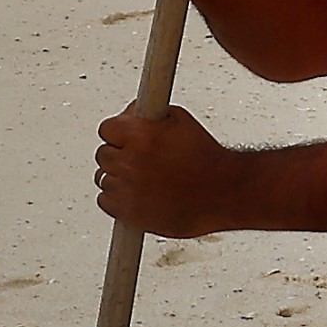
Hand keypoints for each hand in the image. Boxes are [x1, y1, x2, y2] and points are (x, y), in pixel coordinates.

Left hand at [95, 99, 249, 236]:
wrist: (223, 193)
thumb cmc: (206, 159)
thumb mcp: (180, 120)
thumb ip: (148, 114)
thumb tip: (130, 112)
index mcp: (141, 136)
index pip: (106, 129)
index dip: (118, 133)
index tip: (125, 136)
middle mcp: (131, 162)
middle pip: (103, 154)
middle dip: (119, 154)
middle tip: (140, 158)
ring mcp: (128, 189)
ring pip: (103, 178)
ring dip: (118, 176)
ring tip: (143, 177)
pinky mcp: (129, 213)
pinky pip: (105, 201)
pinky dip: (116, 198)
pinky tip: (136, 193)